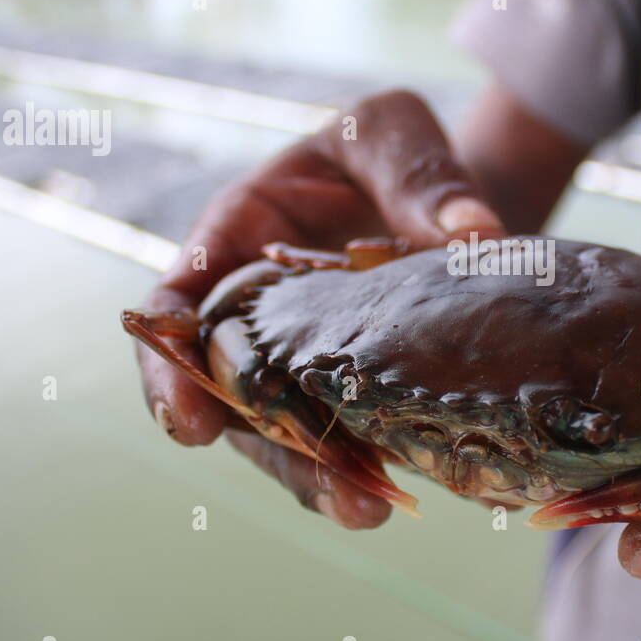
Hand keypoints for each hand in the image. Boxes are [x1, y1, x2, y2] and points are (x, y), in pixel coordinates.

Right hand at [136, 90, 504, 528]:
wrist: (438, 195)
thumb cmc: (385, 151)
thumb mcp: (389, 131)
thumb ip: (416, 174)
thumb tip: (472, 233)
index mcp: (233, 240)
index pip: (175, 310)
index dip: (168, 369)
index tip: (189, 422)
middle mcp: (256, 314)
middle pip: (232, 395)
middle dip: (267, 447)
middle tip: (313, 485)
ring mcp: (303, 359)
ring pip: (290, 431)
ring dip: (321, 474)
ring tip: (368, 509)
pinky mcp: (354, 386)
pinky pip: (348, 433)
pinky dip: (369, 464)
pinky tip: (405, 492)